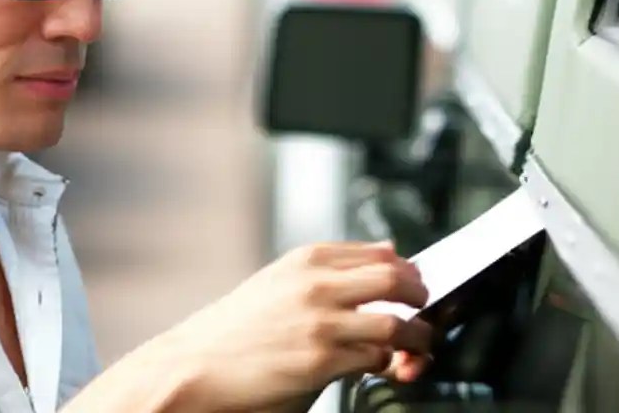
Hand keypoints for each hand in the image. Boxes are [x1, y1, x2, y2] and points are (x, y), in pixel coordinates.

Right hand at [148, 241, 432, 411]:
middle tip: (423, 316)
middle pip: (397, 278)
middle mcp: (316, 284)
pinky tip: (380, 368)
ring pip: (397, 322)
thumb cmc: (234, 331)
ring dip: (417, 339)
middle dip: (421, 298)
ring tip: (414, 351)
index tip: (415, 287)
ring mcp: (320, 322)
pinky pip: (377, 358)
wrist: (195, 367)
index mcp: (305, 260)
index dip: (408, 270)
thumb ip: (330, 271)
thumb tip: (386, 252)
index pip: (382, 251)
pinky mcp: (322, 360)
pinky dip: (387, 364)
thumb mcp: (280, 284)